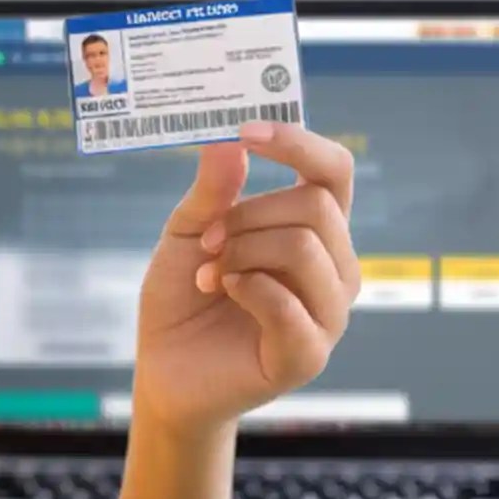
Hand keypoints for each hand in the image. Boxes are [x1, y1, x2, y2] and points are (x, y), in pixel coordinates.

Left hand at [131, 121, 359, 434]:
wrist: (165, 367)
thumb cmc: (184, 296)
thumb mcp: (187, 233)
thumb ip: (211, 192)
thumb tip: (229, 142)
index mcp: (313, 230)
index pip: (333, 171)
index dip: (298, 143)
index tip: (247, 130)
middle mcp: (333, 268)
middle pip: (315, 207)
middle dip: (249, 214)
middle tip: (207, 240)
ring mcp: (327, 313)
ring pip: (305, 247)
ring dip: (242, 251)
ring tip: (208, 272)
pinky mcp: (308, 354)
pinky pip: (291, 304)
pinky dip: (248, 287)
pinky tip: (223, 292)